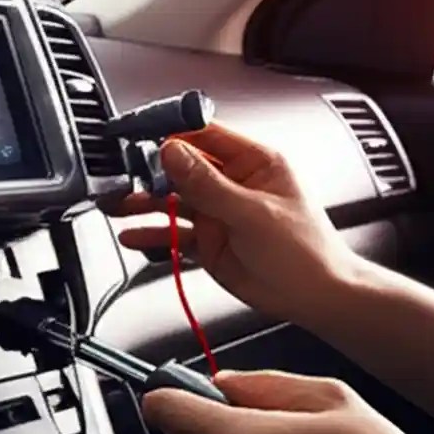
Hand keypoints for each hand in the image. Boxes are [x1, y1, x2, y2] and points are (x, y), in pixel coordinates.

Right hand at [106, 124, 361, 321]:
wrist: (315, 298)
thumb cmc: (306, 251)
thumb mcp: (252, 212)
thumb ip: (208, 184)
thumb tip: (173, 153)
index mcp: (253, 163)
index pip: (204, 135)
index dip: (172, 135)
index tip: (142, 139)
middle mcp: (232, 184)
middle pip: (181, 168)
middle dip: (151, 172)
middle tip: (124, 178)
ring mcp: (219, 213)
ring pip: (172, 200)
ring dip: (145, 203)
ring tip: (118, 205)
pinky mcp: (208, 242)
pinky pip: (173, 234)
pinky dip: (152, 234)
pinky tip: (132, 235)